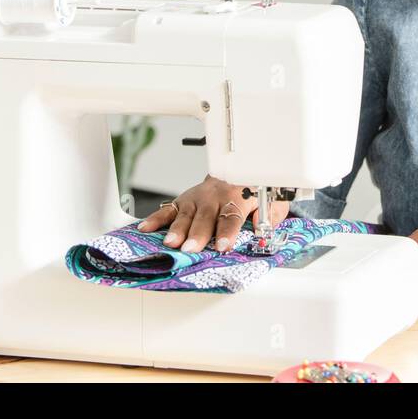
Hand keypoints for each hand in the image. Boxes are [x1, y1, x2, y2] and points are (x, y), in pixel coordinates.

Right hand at [136, 174, 289, 252]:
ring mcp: (197, 198)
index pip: (232, 216)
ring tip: (170, 242)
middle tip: (191, 248)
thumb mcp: (272, 201)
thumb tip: (262, 229)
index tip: (223, 246)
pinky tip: (145, 229)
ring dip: (177, 229)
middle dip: (198, 234)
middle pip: (206, 217)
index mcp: (237, 197)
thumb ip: (270, 215)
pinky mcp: (184, 200)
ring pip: (186, 214)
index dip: (228, 232)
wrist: (238, 170)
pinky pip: (169, 209)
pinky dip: (156, 219)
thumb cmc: (255, 191)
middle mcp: (215, 197)